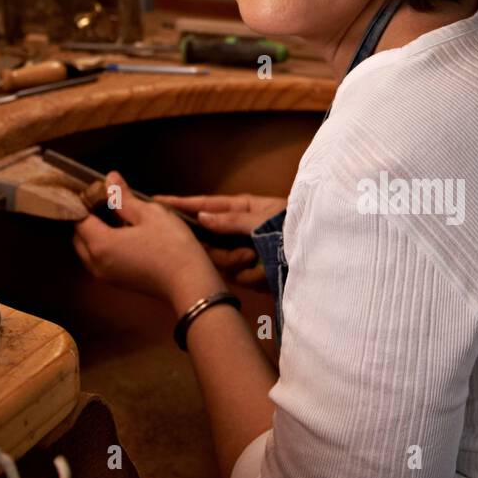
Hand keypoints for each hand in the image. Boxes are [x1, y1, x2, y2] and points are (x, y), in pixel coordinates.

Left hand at [72, 171, 223, 308]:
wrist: (190, 283)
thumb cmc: (171, 246)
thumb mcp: (148, 213)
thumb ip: (123, 197)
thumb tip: (109, 179)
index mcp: (100, 244)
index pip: (79, 219)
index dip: (85, 202)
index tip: (98, 190)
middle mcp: (96, 263)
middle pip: (79, 236)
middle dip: (88, 218)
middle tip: (107, 201)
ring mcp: (106, 276)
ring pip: (89, 250)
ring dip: (96, 233)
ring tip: (118, 216)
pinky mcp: (118, 282)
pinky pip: (100, 260)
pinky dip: (105, 246)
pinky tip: (126, 234)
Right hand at [151, 193, 286, 287]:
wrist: (323, 254)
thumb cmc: (292, 227)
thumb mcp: (262, 219)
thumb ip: (230, 219)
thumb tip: (201, 216)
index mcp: (240, 209)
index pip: (203, 204)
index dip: (179, 204)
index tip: (154, 201)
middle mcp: (238, 230)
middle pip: (208, 240)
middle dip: (221, 251)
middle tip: (241, 253)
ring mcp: (244, 251)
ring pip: (222, 261)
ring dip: (239, 264)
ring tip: (258, 261)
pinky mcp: (252, 272)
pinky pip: (238, 276)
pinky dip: (252, 276)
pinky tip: (266, 273)